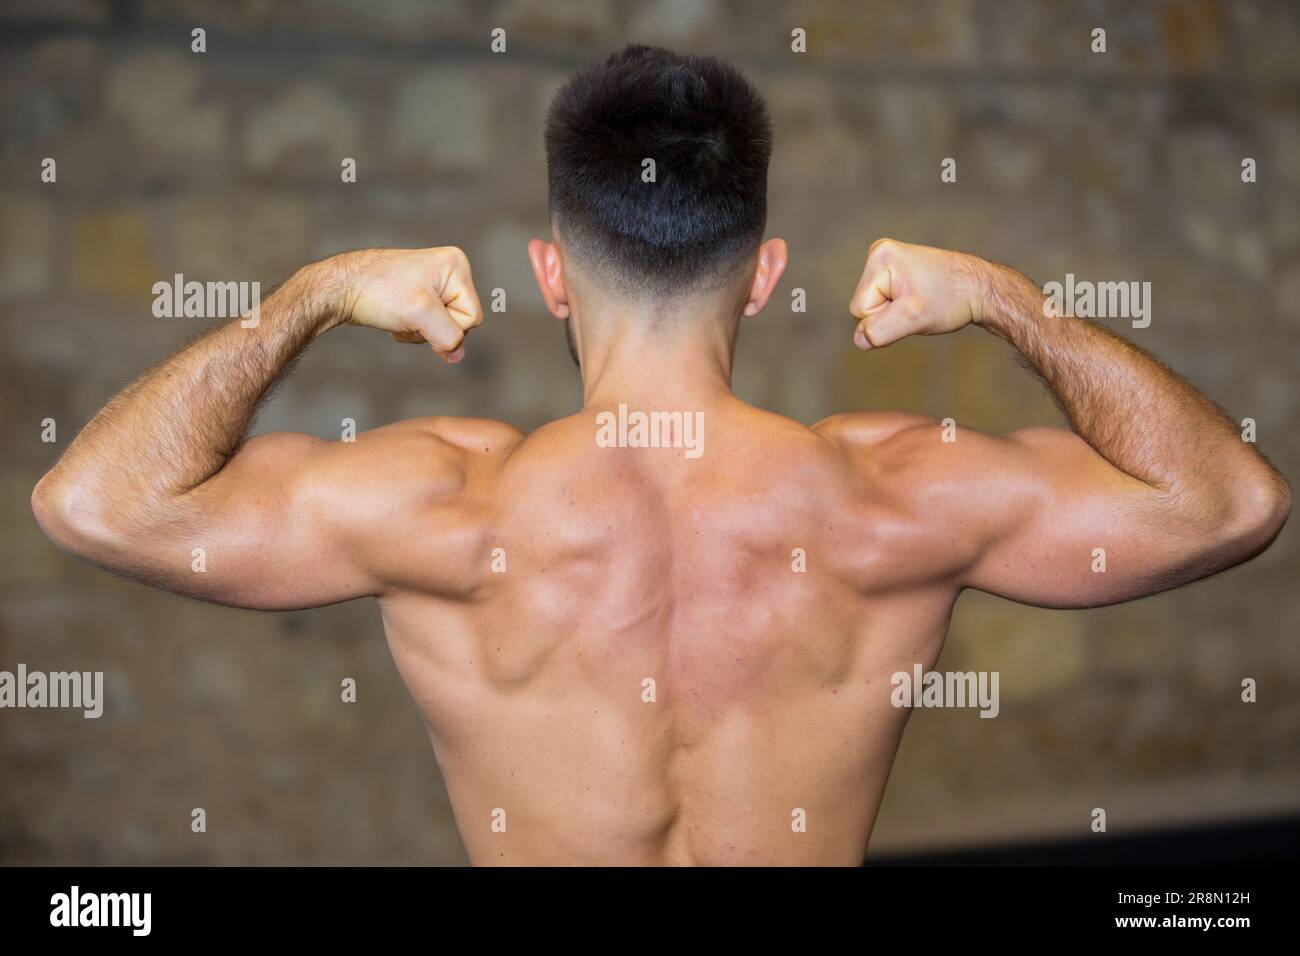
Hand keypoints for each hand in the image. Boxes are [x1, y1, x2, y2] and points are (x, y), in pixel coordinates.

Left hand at [333, 247, 483, 362]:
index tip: (419, 316)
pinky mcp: (420, 294)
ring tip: (399, 316)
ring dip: (421, 331)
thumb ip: (448, 336)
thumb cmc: (377, 292)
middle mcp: (450, 271)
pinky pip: (430, 324)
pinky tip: (395, 317)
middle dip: (433, 329)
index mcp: (456, 266)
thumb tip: (457, 354)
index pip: (472, 317)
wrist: (341, 287)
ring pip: (444, 327)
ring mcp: (435, 283)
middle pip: (460, 322)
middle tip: (407, 316)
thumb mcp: (420, 314)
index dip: (447, 327)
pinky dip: (413, 328)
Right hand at [848, 239, 989, 349]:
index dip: (884, 319)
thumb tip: (859, 340)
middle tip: (918, 306)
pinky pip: (882, 300)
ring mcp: (887, 260)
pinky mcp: (894, 269)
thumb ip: (879, 331)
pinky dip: (899, 307)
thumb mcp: (913, 318)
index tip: (913, 308)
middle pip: (862, 306)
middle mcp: (879, 252)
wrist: (980, 289)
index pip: (859, 308)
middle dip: (889, 315)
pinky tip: (919, 298)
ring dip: (895, 312)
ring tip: (921, 302)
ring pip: (872, 306)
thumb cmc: (952, 300)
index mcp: (879, 256)